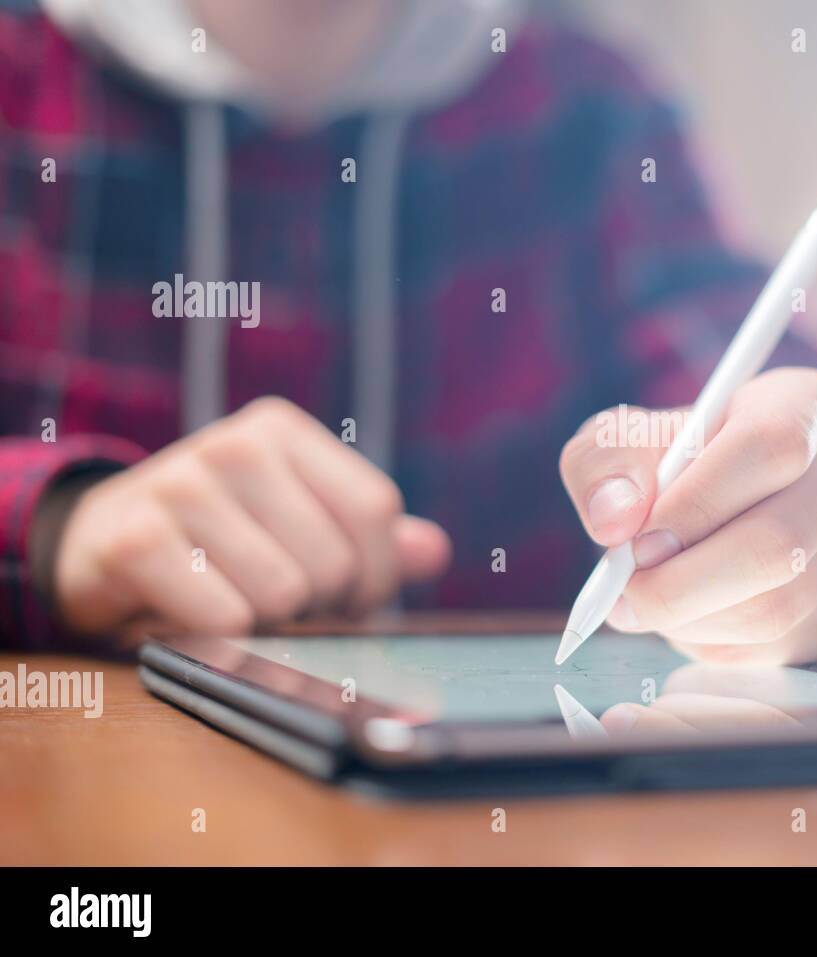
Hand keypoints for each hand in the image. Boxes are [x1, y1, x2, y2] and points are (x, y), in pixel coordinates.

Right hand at [44, 397, 450, 639]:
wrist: (98, 543)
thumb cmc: (219, 537)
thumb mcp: (296, 521)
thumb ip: (371, 537)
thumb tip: (434, 552)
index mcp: (283, 431)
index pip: (374, 509)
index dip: (377, 573)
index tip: (353, 597)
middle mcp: (235, 445)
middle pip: (333, 560)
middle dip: (317, 603)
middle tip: (276, 598)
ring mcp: (181, 485)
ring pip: (284, 593)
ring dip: (266, 621)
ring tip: (232, 598)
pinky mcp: (135, 539)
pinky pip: (226, 617)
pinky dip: (220, 634)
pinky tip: (192, 612)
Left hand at [560, 367, 816, 664]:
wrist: (729, 508)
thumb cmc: (678, 466)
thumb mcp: (627, 442)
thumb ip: (606, 462)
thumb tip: (616, 518)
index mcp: (802, 405)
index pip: (768, 448)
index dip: (696, 503)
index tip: (637, 540)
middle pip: (778, 545)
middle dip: (680, 584)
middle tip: (626, 592)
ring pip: (773, 609)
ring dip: (689, 620)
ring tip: (649, 602)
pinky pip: (774, 648)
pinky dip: (712, 643)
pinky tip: (690, 615)